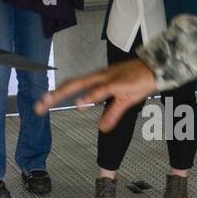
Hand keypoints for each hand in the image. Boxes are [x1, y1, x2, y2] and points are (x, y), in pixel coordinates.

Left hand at [35, 58, 156, 131]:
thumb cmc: (140, 81)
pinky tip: (81, 103)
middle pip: (71, 84)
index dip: (57, 94)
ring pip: (82, 83)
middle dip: (54, 95)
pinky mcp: (119, 81)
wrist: (159, 69)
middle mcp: (99, 77)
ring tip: (50, 101)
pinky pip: (103, 89)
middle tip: (38, 107)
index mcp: (98, 80)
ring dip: (65, 92)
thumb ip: (112, 114)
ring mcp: (108, 78)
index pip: (73, 86)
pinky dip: (90, 95)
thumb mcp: (124, 101)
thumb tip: (101, 128)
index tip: (42, 104)